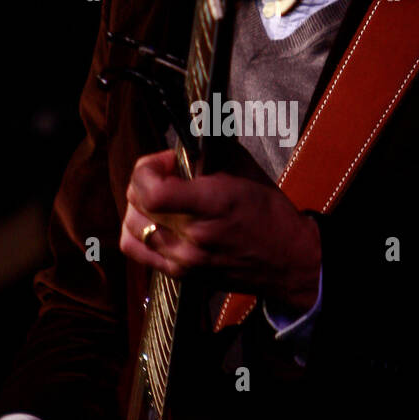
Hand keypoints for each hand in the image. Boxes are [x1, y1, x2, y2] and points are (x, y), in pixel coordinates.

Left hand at [120, 148, 320, 313]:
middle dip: (145, 181)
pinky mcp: (181, 276)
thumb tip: (181, 143)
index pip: (151, 191)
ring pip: (129, 229)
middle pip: (135, 205)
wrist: (289, 260)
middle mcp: (192, 237)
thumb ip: (207, 154)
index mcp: (211, 206)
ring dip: (139, 207)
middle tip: (169, 175)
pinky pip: (138, 251)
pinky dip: (140, 232)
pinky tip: (159, 222)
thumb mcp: (244, 170)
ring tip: (160, 200)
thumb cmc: (269, 213)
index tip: (166, 161)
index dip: (147, 168)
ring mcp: (184, 261)